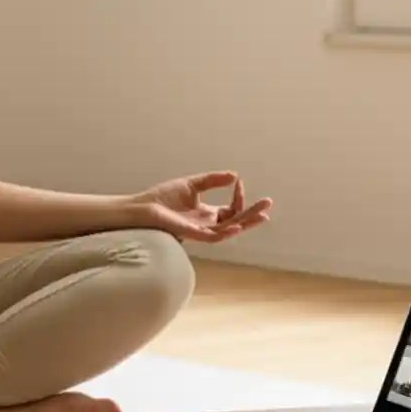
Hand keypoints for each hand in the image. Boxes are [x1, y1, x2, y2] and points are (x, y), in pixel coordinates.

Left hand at [132, 171, 271, 242]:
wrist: (142, 207)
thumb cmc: (162, 198)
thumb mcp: (192, 185)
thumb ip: (212, 181)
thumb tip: (235, 175)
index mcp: (207, 214)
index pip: (231, 209)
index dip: (238, 197)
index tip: (239, 182)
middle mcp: (206, 224)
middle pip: (236, 221)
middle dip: (253, 214)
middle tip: (268, 204)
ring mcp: (200, 230)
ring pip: (229, 230)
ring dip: (246, 223)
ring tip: (262, 216)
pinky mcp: (191, 234)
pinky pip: (212, 236)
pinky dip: (226, 231)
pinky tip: (237, 225)